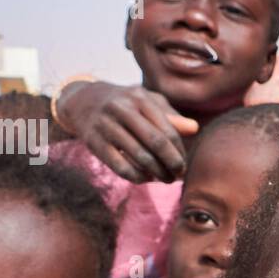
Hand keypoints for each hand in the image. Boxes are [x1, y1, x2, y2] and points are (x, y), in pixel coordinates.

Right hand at [58, 82, 198, 182]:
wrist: (83, 102)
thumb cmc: (127, 104)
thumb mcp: (147, 102)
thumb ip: (171, 115)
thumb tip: (194, 129)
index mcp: (140, 98)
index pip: (167, 129)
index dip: (179, 150)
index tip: (184, 164)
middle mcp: (122, 109)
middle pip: (155, 142)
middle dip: (171, 163)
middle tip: (178, 175)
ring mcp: (106, 125)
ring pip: (139, 156)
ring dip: (157, 173)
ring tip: (165, 179)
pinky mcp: (94, 142)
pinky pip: (120, 166)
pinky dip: (136, 176)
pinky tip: (145, 178)